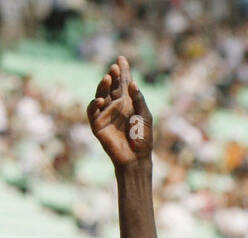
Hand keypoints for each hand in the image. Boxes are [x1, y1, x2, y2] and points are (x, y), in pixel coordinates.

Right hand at [86, 54, 152, 168]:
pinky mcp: (97, 124)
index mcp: (127, 102)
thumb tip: (133, 83)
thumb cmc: (143, 140)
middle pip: (111, 86)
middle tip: (115, 67)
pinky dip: (94, 104)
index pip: (123, 83)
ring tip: (108, 77)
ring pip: (101, 94)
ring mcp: (105, 113)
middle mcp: (115, 105)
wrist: (136, 159)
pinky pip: (92, 111)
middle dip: (113, 75)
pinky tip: (100, 100)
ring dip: (103, 85)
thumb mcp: (145, 117)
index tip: (122, 59)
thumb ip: (139, 100)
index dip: (123, 71)